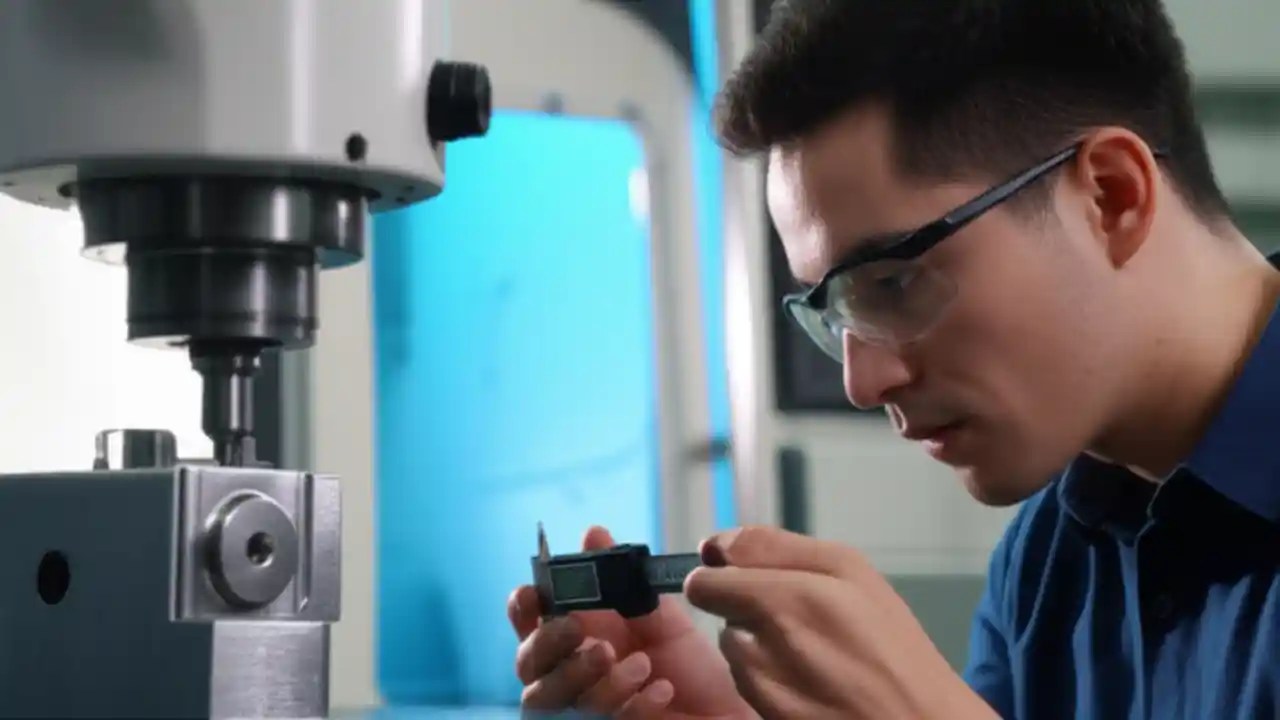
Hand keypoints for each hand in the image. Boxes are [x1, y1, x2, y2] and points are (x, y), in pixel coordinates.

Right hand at [509, 526, 754, 717]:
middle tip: (582, 631)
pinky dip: (632, 704)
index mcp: (577, 641)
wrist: (728, 715)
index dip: (522, 609)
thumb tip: (593, 533)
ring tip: (641, 664)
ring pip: (553, 702)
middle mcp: (570, 676)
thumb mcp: (662, 622)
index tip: (532, 593)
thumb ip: (625, 584)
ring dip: (595, 679)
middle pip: (529, 665)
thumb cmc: (690, 669)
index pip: (530, 624)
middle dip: (550, 643)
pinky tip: (662, 691)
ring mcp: (583, 712)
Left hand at [684, 526, 998, 719]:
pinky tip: (808, 678)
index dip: (720, 572)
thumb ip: (775, 547)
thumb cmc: (891, 641)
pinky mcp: (761, 714)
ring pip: (732, 647)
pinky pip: (747, 683)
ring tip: (810, 649)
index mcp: (785, 599)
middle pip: (717, 612)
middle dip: (742, 605)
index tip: (744, 574)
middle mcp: (761, 646)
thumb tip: (714, 545)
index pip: (704, 581)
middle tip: (793, 614)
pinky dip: (768, 676)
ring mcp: (758, 688)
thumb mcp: (852, 569)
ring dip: (756, 642)